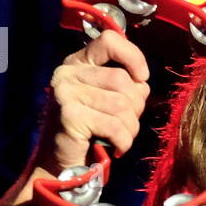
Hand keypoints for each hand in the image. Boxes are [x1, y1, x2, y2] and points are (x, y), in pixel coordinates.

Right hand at [35, 29, 151, 172]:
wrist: (63, 164)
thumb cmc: (92, 130)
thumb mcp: (107, 99)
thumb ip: (125, 84)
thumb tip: (142, 82)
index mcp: (78, 62)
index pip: (109, 41)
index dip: (134, 57)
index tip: (142, 79)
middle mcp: (67, 72)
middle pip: (122, 80)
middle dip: (135, 106)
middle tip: (126, 123)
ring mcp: (65, 93)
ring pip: (121, 105)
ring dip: (130, 127)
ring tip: (121, 137)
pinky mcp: (69, 116)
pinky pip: (114, 126)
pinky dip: (124, 141)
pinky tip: (117, 147)